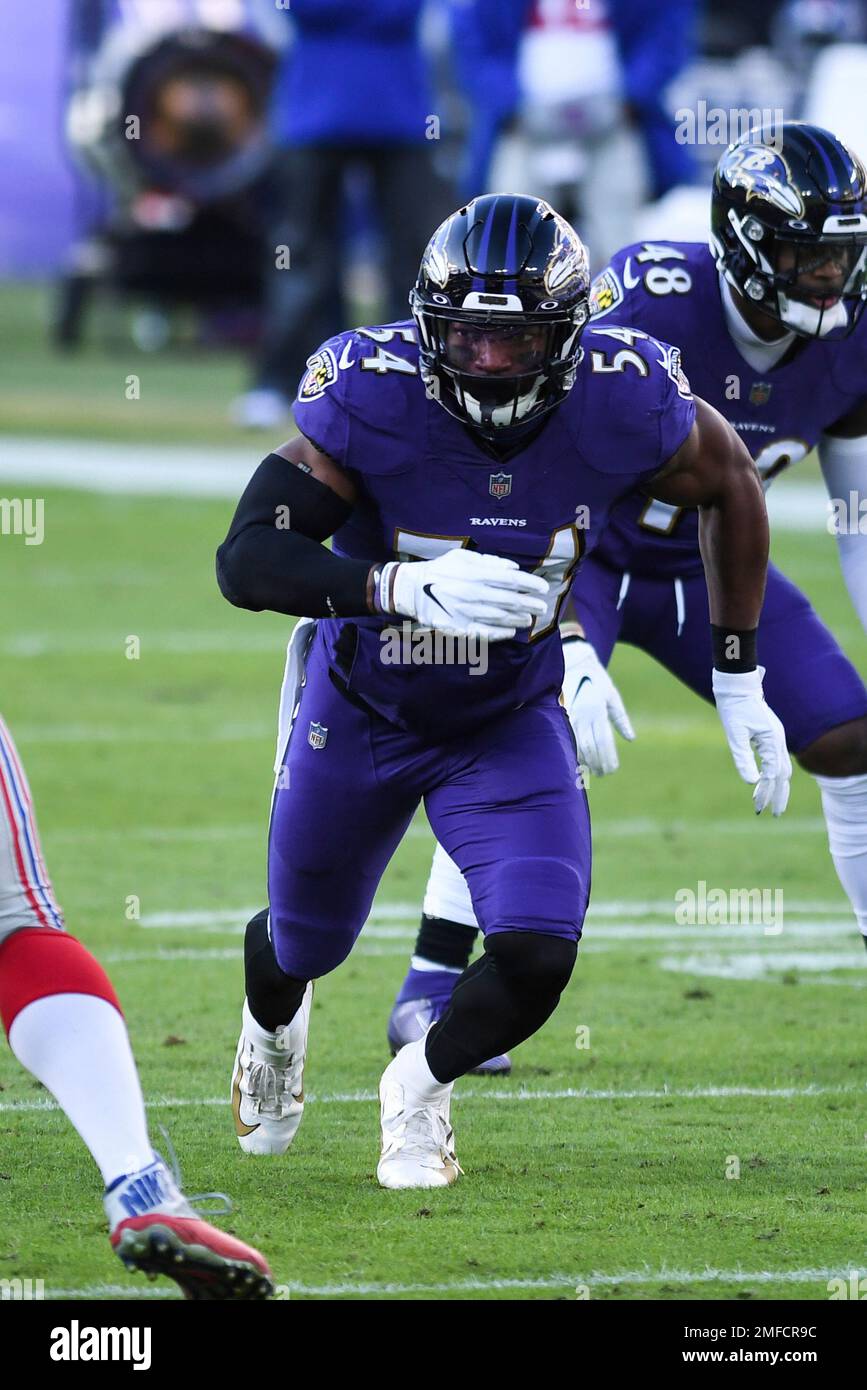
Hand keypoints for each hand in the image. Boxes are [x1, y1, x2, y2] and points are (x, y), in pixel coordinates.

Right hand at [384, 548, 548, 640]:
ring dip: (519, 619)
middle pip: (510, 600)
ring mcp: (467, 612)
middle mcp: (474, 593)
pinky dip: (501, 633)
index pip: (511, 580)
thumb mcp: (463, 557)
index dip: (530, 584)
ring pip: (501, 617)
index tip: (543, 588)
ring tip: (529, 619)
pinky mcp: (459, 627)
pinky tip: (511, 631)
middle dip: (530, 604)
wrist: (412, 589)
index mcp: (475, 573)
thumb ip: (490, 561)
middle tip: (542, 607)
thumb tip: (514, 568)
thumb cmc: (441, 570)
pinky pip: (485, 632)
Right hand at [562, 637, 634, 774]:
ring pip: (577, 745)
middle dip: (598, 762)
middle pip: (591, 747)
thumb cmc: (596, 678)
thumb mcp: (612, 695)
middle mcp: (583, 715)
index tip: (612, 769)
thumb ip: (621, 718)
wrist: (573, 660)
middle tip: (603, 773)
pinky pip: (566, 737)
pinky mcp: (560, 714)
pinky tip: (577, 759)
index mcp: (597, 710)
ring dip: (585, 760)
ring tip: (592, 771)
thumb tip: (630, 738)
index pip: (604, 742)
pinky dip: (573, 750)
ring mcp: (569, 715)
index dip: (608, 758)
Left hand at [712, 666, 790, 814]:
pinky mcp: (770, 737)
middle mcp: (778, 741)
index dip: (767, 793)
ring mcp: (776, 738)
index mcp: (772, 741)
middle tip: (771, 814)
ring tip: (764, 804)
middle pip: (782, 775)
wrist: (737, 687)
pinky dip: (770, 775)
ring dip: (774, 787)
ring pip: (780, 769)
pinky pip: (775, 761)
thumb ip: (743, 758)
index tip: (759, 808)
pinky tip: (761, 784)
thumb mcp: (735, 735)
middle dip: (777, 795)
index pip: (773, 774)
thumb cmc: (734, 709)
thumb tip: (752, 782)